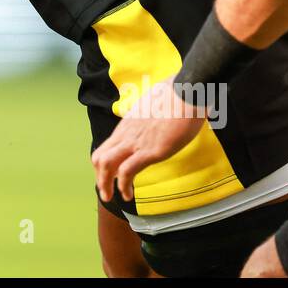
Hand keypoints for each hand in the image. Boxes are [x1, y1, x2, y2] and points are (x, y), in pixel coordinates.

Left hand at [91, 77, 208, 202]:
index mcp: (128, 124)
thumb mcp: (156, 106)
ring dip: (105, 184)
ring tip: (111, 197)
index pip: (106, 146)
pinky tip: (128, 194)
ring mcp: (137, 142)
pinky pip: (127, 171)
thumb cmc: (177, 95)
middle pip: (100, 157)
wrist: (187, 90)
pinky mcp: (150, 150)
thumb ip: (152, 116)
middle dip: (100, 177)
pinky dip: (123, 185)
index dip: (103, 164)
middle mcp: (127, 133)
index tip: (109, 175)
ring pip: (106, 165)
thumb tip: (160, 118)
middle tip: (105, 191)